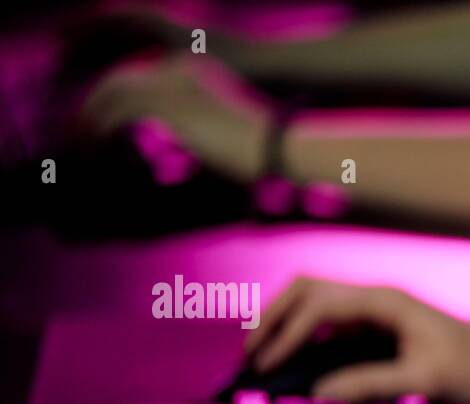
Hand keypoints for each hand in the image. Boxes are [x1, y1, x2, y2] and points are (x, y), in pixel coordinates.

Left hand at [79, 55, 270, 180]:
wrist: (277, 145)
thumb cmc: (261, 150)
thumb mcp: (220, 133)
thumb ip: (190, 135)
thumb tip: (167, 158)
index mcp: (192, 69)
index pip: (141, 78)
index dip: (117, 102)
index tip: (104, 126)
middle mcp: (176, 67)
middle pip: (120, 79)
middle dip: (94, 106)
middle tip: (81, 133)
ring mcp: (169, 80)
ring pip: (111, 92)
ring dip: (90, 118)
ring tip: (80, 144)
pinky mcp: (164, 101)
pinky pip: (116, 113)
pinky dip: (98, 131)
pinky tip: (92, 149)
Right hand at [247, 276, 469, 403]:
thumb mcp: (425, 383)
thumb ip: (372, 386)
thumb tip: (317, 395)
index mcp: (385, 302)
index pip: (318, 306)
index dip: (285, 334)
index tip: (263, 368)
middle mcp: (377, 301)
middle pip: (306, 293)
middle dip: (272, 321)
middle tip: (248, 360)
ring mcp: (377, 315)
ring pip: (315, 308)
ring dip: (285, 329)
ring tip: (260, 364)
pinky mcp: (380, 335)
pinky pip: (332, 332)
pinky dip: (306, 346)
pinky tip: (293, 373)